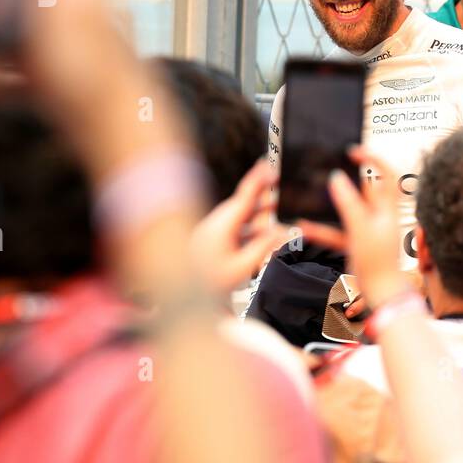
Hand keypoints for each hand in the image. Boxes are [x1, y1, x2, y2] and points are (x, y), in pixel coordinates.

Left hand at [190, 160, 286, 294]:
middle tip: (276, 195)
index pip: (243, 197)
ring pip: (238, 216)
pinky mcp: (209, 240)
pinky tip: (259, 232)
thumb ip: (263, 249)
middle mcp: (215, 224)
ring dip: (255, 215)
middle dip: (261, 201)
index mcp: (222, 227)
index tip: (270, 165)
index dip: (258, 180)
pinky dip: (248, 228)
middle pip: (242, 205)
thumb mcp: (241, 269)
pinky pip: (233, 227)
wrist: (181, 297)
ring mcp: (211, 231)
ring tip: (271, 208)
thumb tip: (281, 232)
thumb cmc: (210, 285)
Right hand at [294, 147, 414, 310]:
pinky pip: (337, 232)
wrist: (381, 296)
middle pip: (364, 189)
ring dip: (329, 206)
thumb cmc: (378, 264)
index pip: (387, 174)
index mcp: (387, 209)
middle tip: (328, 168)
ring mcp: (367, 231)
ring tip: (312, 197)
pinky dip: (322, 230)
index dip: (373, 159)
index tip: (353, 151)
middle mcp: (379, 217)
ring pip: (347, 211)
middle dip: (346, 179)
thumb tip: (337, 178)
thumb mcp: (361, 229)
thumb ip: (348, 203)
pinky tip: (305, 228)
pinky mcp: (356, 244)